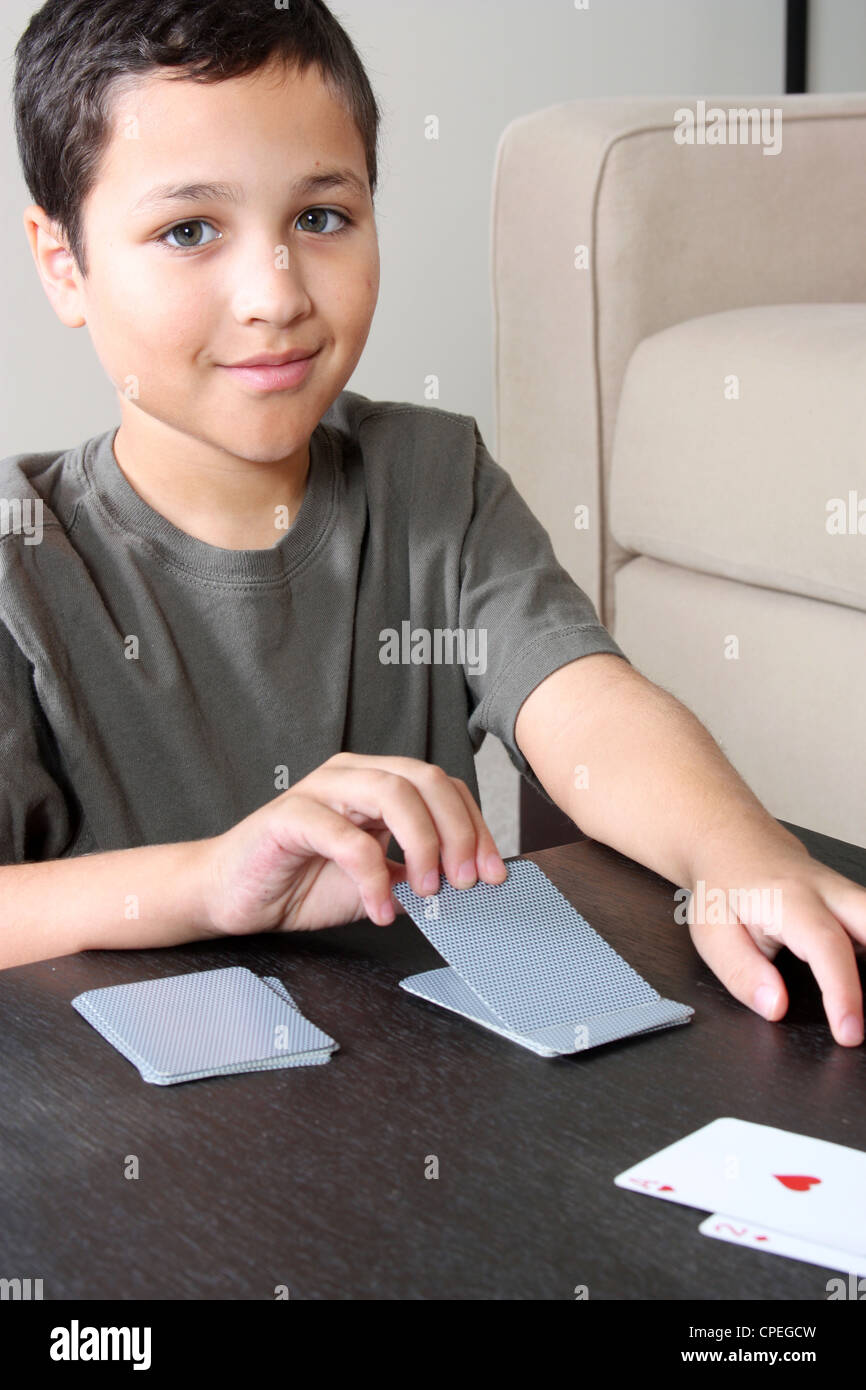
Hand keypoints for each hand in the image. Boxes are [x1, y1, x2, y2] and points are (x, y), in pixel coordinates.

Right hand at [200, 752, 506, 935]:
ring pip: (392, 793)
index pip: (444, 787)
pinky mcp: (288, 817)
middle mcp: (352, 774)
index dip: (476, 827)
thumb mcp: (376, 883)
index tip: (493, 874)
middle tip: (467, 882)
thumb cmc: (299, 883)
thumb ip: (416, 876)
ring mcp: (319, 790)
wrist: (229, 896)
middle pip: (427, 780)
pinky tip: (380, 909)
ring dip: (423, 844)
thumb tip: (470, 886)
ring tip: (429, 890)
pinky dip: (373, 877)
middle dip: (459, 832)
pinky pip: (347, 838)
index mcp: (376, 781)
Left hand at [685, 854, 865, 1045]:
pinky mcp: (850, 901)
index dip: (843, 993)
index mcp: (789, 899)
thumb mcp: (712, 933)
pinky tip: (864, 978)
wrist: (731, 841)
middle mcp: (827, 891)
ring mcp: (843, 892)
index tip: (849, 1032)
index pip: (827, 947)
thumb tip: (776, 1007)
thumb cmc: (722, 886)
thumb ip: (742, 973)